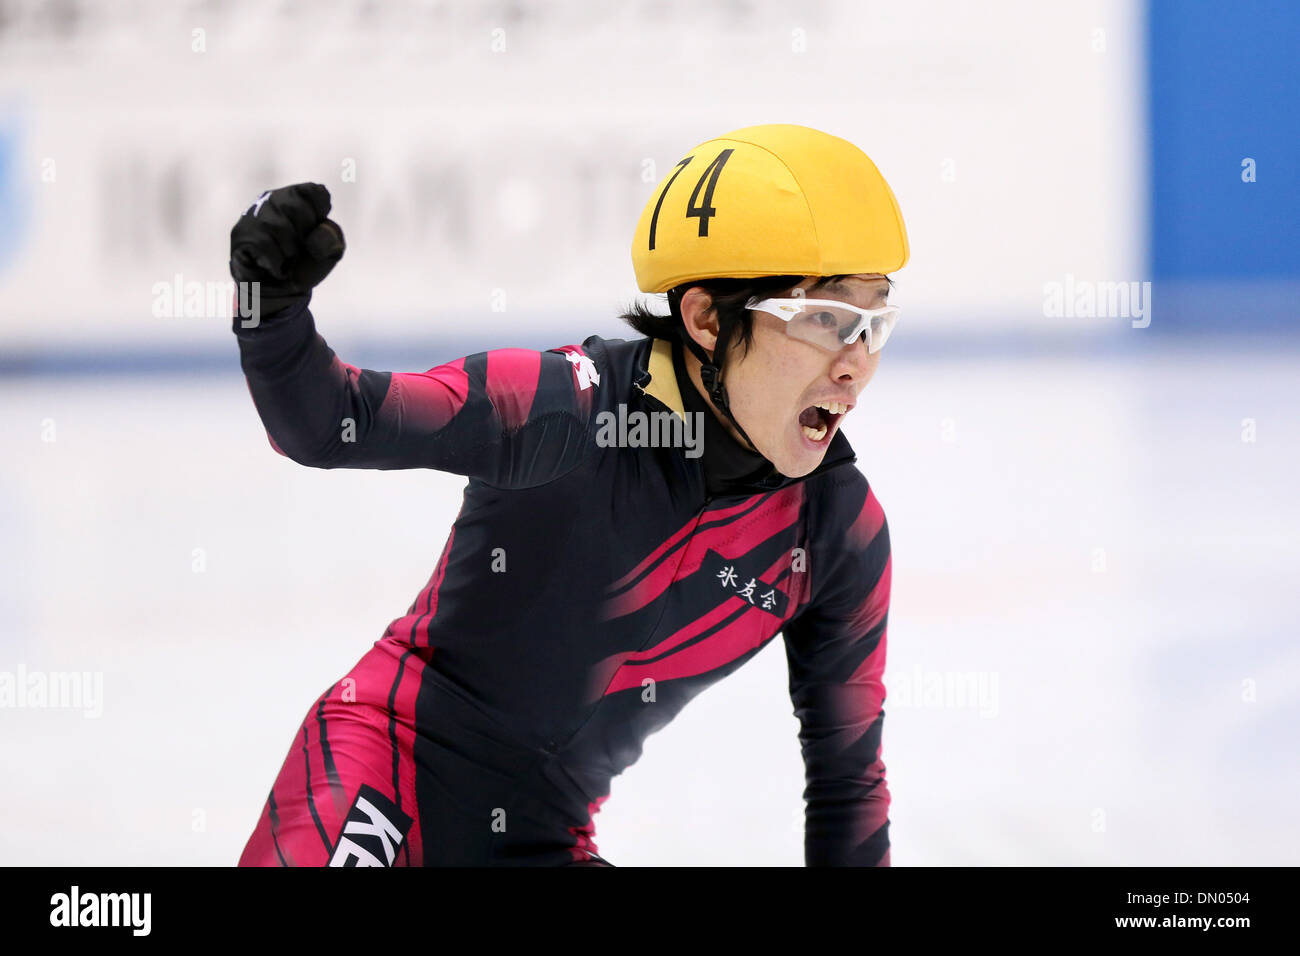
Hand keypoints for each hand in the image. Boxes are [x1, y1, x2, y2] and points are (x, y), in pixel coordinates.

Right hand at [229, 183, 345, 320]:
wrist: (281, 294)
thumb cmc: (304, 266)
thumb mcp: (329, 253)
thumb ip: (332, 237)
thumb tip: (318, 231)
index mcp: (296, 199)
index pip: (314, 192)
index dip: (319, 217)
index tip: (313, 235)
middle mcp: (271, 200)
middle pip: (297, 208)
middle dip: (303, 237)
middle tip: (297, 251)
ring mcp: (253, 216)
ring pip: (279, 227)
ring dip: (289, 252)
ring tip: (284, 259)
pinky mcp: (240, 235)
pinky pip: (265, 245)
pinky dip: (275, 263)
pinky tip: (273, 266)